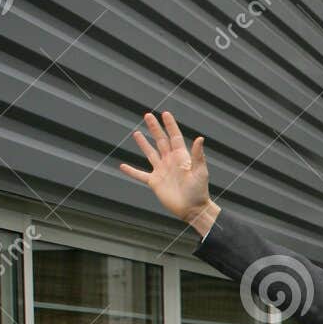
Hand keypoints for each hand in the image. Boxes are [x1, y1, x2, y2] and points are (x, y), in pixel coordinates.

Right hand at [119, 110, 219, 235]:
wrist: (192, 209)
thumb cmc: (199, 191)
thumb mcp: (200, 172)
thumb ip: (198, 156)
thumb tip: (200, 138)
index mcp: (181, 157)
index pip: (174, 137)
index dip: (170, 125)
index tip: (165, 113)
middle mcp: (170, 161)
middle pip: (160, 141)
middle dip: (155, 128)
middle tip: (148, 115)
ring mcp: (162, 171)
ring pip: (150, 153)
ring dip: (143, 143)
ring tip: (136, 133)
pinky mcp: (155, 182)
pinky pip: (140, 175)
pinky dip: (131, 171)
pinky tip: (122, 166)